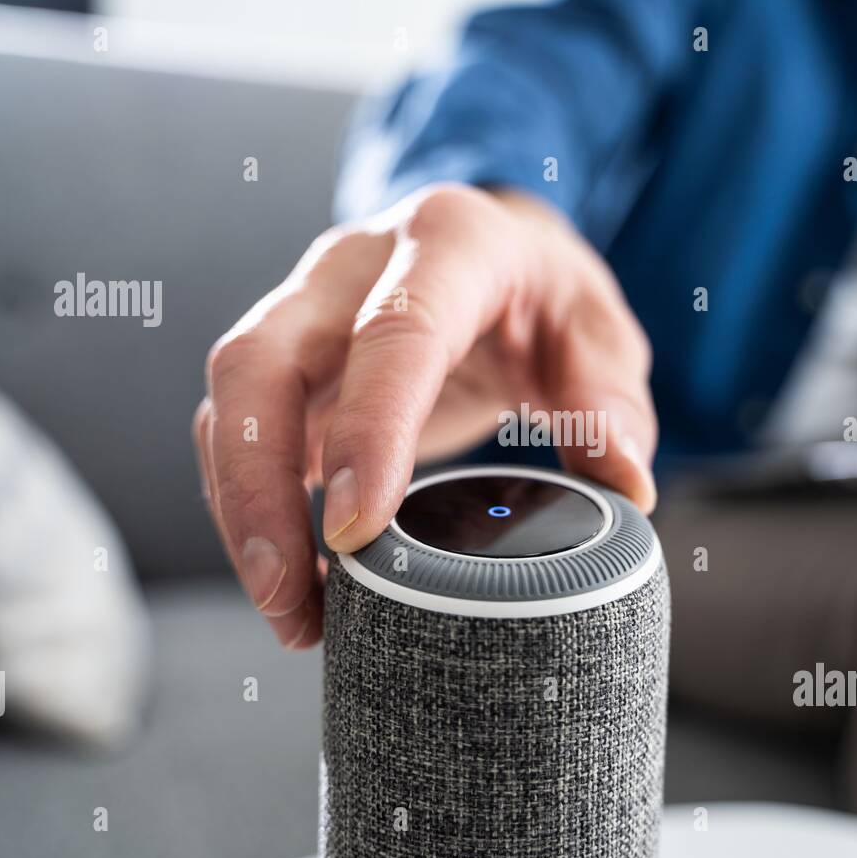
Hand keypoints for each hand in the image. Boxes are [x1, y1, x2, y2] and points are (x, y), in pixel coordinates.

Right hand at [193, 184, 656, 648]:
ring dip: (242, 513)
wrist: (493, 249)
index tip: (355, 531)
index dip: (368, 430)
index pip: (394, 333)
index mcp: (449, 243)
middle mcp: (352, 266)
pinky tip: (295, 580)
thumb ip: (610, 403)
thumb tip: (625, 486)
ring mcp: (303, 310)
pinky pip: (237, 432)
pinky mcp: (283, 361)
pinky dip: (250, 508)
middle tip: (287, 595)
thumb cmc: (544, 296)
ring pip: (231, 404)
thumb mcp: (600, 333)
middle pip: (259, 363)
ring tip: (293, 614)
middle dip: (255, 486)